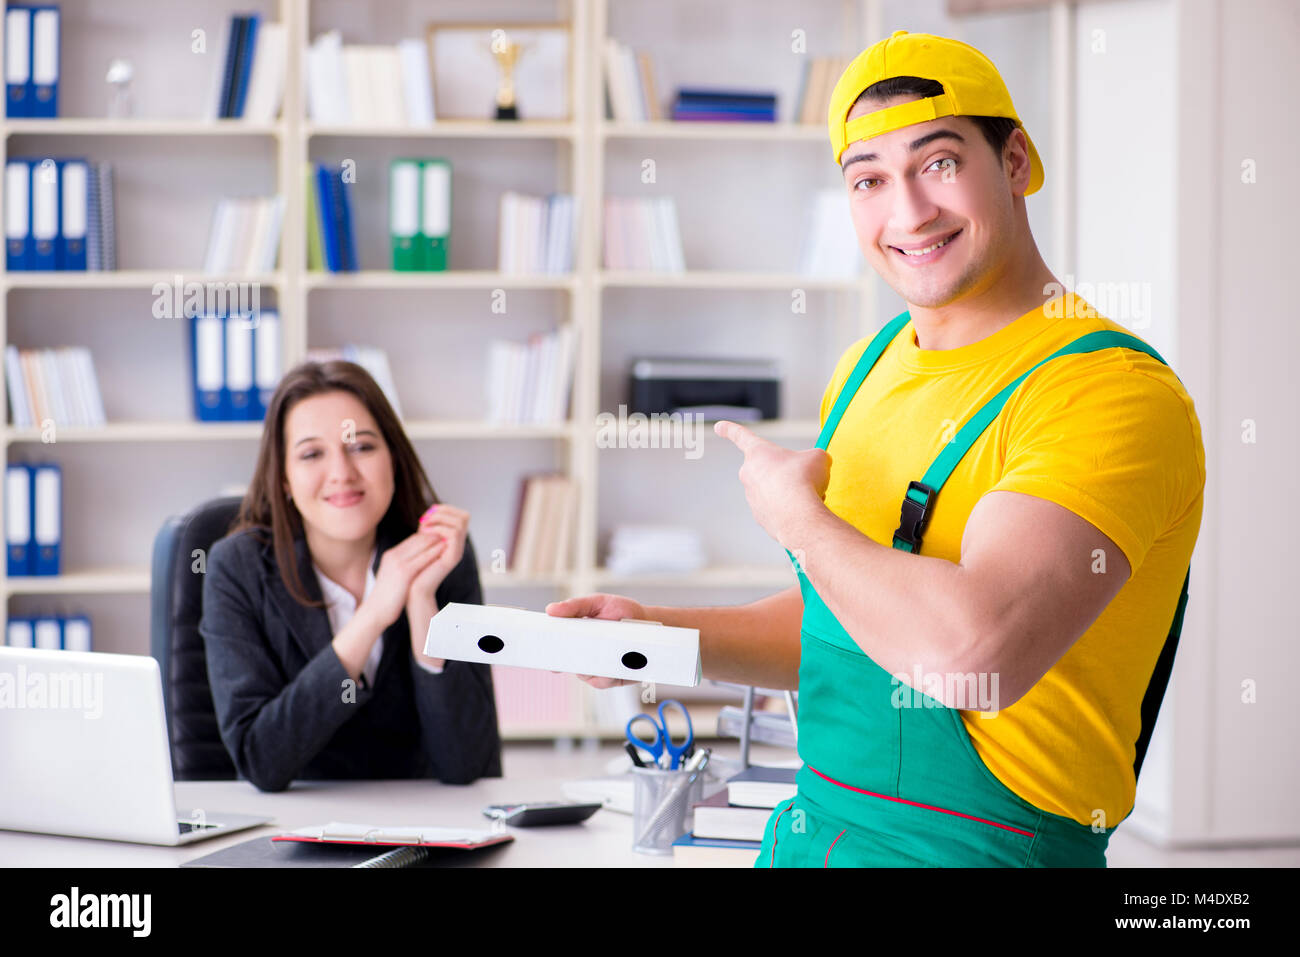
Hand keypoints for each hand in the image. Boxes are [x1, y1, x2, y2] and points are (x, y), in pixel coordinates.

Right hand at [360, 523, 448, 629]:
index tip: (440, 535)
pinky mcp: (404, 572)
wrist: (375, 611)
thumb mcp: (393, 576)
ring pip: (421, 545)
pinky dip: (434, 552)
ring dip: (436, 540)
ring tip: (450, 538)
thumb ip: (402, 566)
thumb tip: (415, 564)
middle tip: (448, 533)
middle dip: (433, 535)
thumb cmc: (386, 597)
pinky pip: (423, 557)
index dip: (427, 536)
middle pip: (417, 539)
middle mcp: (394, 555)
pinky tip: (445, 551)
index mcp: (391, 555)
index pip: (412, 539)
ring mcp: (398, 562)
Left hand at [406, 503, 469, 611]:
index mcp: (453, 540)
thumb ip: (430, 528)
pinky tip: (424, 534)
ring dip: (440, 519)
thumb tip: (432, 510)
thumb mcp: (422, 542)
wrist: (414, 588)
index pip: (461, 514)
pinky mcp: (453, 557)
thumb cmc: (415, 566)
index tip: (426, 515)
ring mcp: (458, 550)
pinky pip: (454, 533)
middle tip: (425, 520)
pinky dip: (439, 529)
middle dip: (443, 512)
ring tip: (423, 527)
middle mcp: (459, 544)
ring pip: (460, 522)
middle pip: (465, 516)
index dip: (445, 509)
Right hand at [545, 593, 647, 688]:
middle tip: (567, 651)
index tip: (538, 649)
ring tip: (599, 654)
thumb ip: (575, 606)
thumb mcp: (598, 602)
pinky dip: (604, 676)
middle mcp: (583, 654)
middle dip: (562, 661)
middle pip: (565, 663)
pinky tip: (610, 667)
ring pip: (583, 674)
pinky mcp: (612, 678)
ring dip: (587, 667)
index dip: (545, 649)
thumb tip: (550, 609)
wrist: (651, 624)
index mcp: (576, 636)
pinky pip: (601, 681)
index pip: (555, 645)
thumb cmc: (623, 611)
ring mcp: (596, 667)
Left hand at [713, 419, 830, 548]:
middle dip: (786, 471)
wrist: (798, 516)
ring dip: (790, 491)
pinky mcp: (759, 517)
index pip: (740, 436)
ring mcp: (752, 497)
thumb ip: (813, 457)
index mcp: (758, 452)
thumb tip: (817, 465)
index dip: (730, 429)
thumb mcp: (817, 457)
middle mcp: (749, 473)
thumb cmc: (804, 480)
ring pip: (775, 489)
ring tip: (806, 495)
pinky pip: (776, 508)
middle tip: (804, 476)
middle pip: (768, 468)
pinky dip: (789, 508)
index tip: (718, 426)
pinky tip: (801, 511)